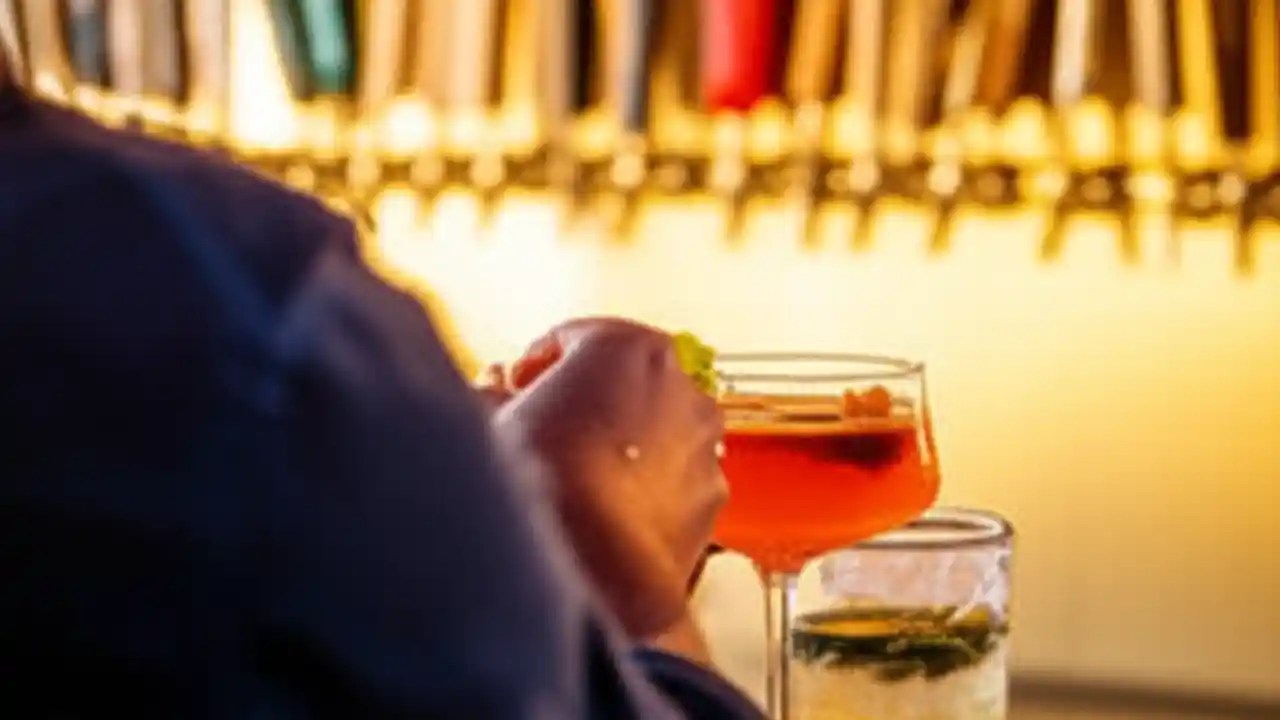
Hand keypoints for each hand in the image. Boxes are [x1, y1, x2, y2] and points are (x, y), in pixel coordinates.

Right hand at [492, 318, 726, 639]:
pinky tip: (604, 513)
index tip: (518, 384)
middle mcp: (680, 387)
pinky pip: (672, 482)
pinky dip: (645, 490)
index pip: (574, 338)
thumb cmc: (545, 484)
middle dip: (586, 401)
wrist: (592, 564)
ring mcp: (702, 444)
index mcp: (629, 346)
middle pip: (623, 381)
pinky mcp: (710, 500)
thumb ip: (494, 393)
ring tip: (574, 478)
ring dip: (620, 446)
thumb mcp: (494, 419)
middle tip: (545, 427)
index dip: (536, 364)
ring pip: (654, 432)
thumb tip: (493, 394)